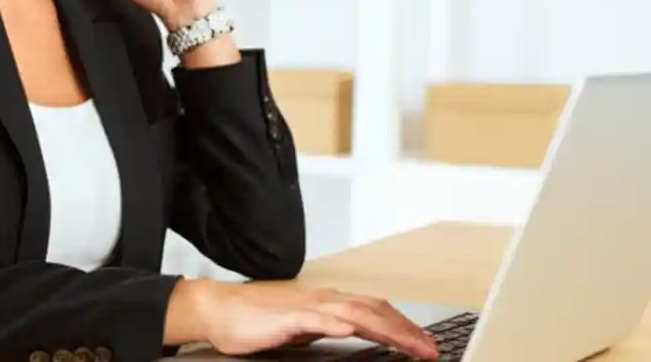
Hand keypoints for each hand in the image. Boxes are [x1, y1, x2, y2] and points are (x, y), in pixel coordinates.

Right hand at [176, 280, 441, 358]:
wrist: (220, 310)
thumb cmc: (257, 320)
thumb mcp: (302, 328)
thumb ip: (327, 330)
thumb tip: (352, 337)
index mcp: (330, 304)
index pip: (376, 312)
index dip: (403, 326)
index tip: (425, 343)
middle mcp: (325, 300)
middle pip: (375, 311)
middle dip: (406, 331)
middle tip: (430, 349)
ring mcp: (307, 306)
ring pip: (355, 314)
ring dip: (384, 329)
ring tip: (407, 345)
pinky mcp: (286, 317)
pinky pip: (315, 319)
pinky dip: (335, 324)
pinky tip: (350, 331)